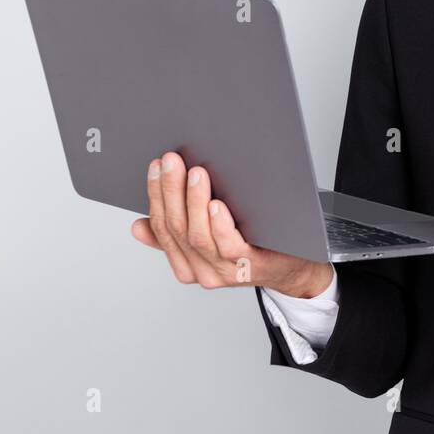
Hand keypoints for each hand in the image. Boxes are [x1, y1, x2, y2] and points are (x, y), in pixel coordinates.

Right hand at [131, 151, 334, 298]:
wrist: (293, 267)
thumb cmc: (253, 246)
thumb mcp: (210, 239)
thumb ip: (178, 234)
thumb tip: (140, 226)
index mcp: (186, 264)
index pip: (162, 227)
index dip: (156, 195)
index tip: (155, 167)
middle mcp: (201, 271)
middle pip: (177, 228)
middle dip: (170, 191)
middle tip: (171, 161)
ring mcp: (224, 272)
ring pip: (198, 236)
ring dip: (193, 201)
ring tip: (195, 174)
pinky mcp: (249, 267)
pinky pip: (228, 246)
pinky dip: (219, 225)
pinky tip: (217, 205)